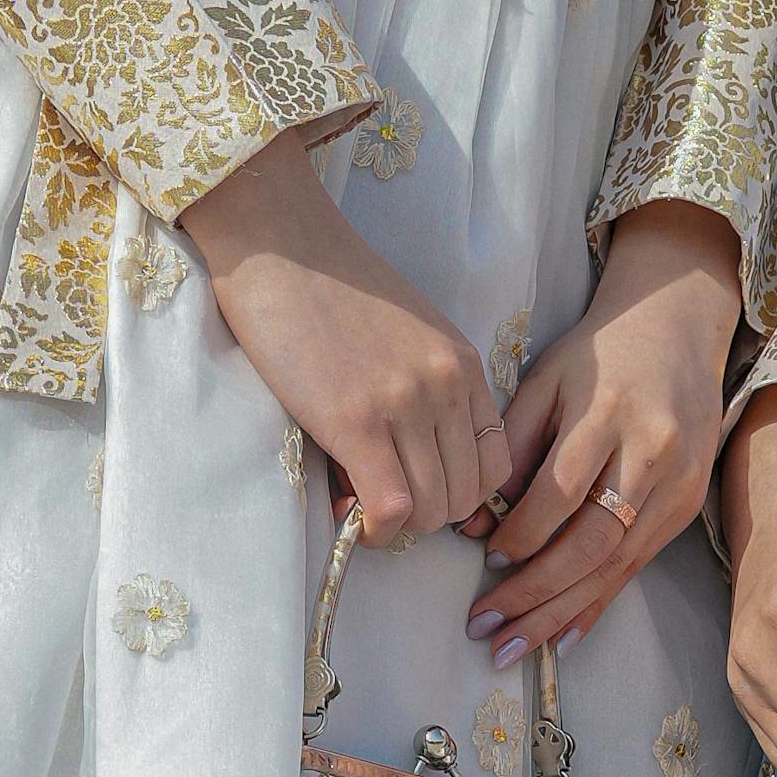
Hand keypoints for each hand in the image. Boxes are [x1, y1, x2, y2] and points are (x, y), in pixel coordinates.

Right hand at [183, 128, 548, 545]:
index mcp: (462, 365)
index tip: (421, 492)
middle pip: (466, 497)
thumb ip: (420, 394)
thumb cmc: (331, 290)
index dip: (460, 494)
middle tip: (384, 504)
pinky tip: (351, 515)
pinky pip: (390, 506)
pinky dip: (375, 529)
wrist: (281, 247)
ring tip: (361, 506)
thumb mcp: (404, 338)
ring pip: (431, 510)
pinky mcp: (357, 421)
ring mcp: (405, 405)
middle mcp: (446, 387)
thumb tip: (403, 471)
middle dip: (427, 516)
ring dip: (398, 526)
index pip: (495, 464)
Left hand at [476, 204, 741, 664]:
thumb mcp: (546, 380)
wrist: (678, 328)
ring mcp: (677, 486)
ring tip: (512, 647)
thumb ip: (511, 447)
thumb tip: (474, 523)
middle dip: (534, 592)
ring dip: (559, 613)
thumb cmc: (600, 353)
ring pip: (614, 566)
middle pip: (590, 541)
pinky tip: (562, 637)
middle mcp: (652, 455)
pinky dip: (596, 605)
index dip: (520, 533)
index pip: (561, 492)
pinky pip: (636, 567)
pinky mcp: (686, 506)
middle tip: (485, 627)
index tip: (483, 558)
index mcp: (609, 415)